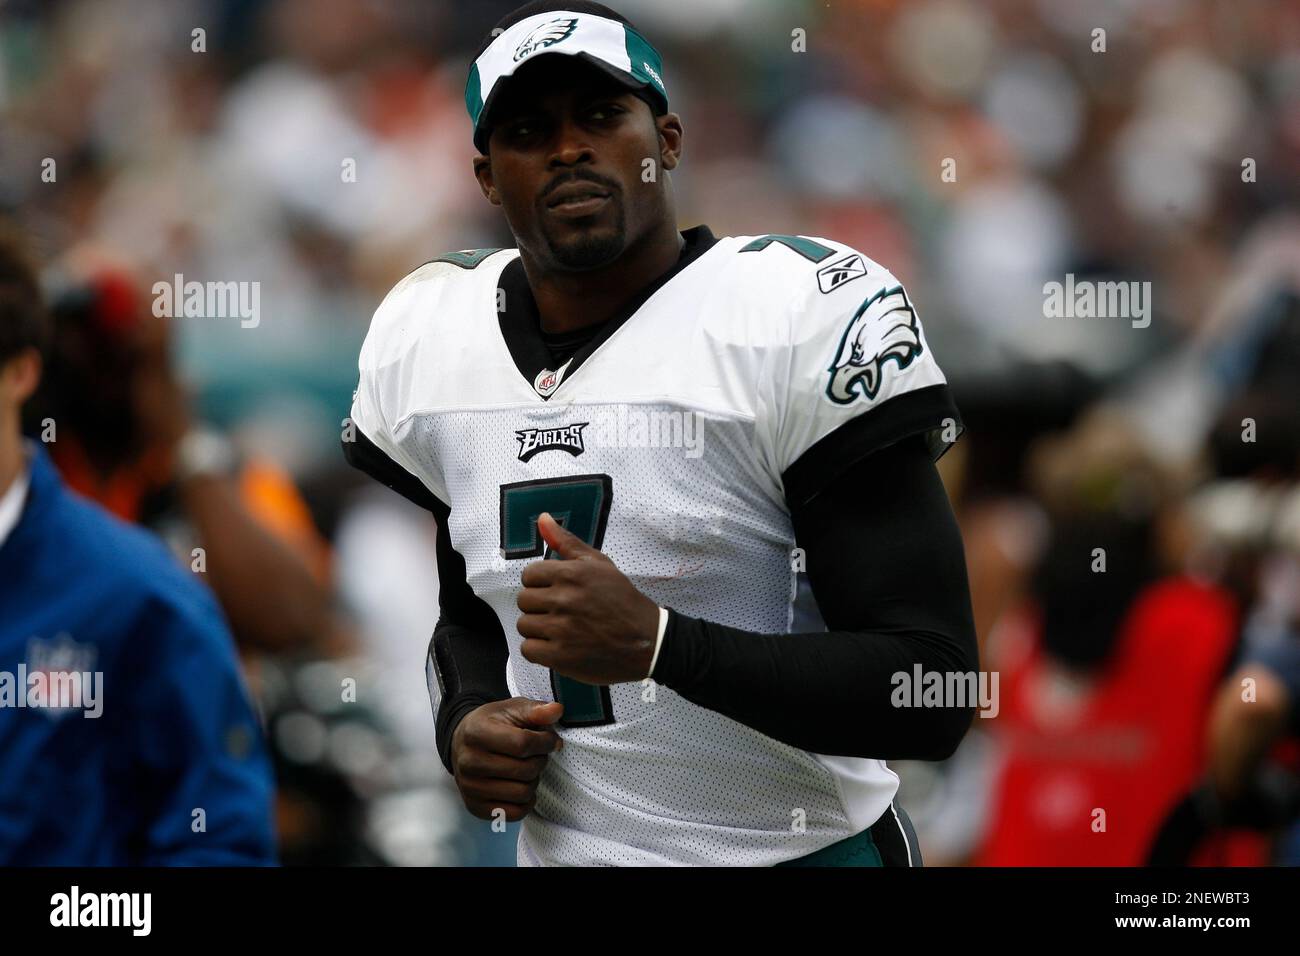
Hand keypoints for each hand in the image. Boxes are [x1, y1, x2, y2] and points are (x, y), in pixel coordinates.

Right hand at [450, 697, 563, 821]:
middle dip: (540, 760)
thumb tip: (557, 710)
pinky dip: (526, 802)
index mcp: (476, 733)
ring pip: (523, 793)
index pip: (522, 744)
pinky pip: (515, 813)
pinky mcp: (475, 807)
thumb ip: (536, 710)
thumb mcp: (513, 710)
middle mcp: (468, 762)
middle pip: (525, 770)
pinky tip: (522, 785)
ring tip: (528, 768)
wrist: (463, 742)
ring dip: (534, 780)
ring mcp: (470, 788)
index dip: (545, 742)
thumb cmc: (492, 724)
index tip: (550, 739)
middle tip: (536, 754)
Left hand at [516, 512, 660, 684]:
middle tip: (561, 611)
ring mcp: (561, 630)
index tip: (556, 590)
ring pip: (524, 625)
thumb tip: (542, 518)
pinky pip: (528, 650)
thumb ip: (567, 542)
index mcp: (572, 574)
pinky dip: (540, 650)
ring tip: (561, 629)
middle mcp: (564, 599)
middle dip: (539, 605)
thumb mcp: (599, 564)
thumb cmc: (621, 600)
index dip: (540, 583)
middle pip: (524, 600)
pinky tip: (558, 645)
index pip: (529, 575)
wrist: (646, 641)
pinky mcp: (560, 656)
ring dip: (538, 628)